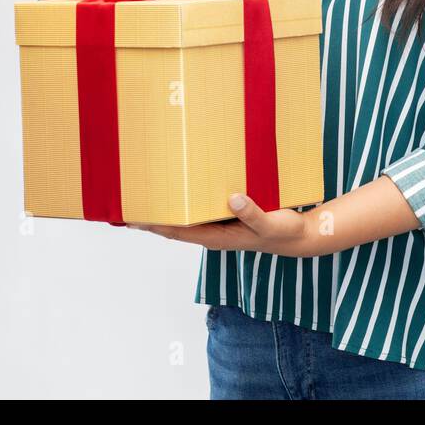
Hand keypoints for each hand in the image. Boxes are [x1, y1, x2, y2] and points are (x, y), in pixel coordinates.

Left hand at [127, 194, 312, 256]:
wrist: (298, 236)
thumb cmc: (283, 232)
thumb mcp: (270, 223)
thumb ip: (252, 214)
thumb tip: (231, 199)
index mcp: (218, 237)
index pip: (178, 231)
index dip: (155, 224)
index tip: (133, 217)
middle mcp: (213, 231)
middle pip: (174, 225)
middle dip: (151, 216)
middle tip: (126, 200)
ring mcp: (218, 224)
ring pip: (184, 216)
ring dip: (165, 207)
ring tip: (143, 191)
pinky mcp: (225, 215)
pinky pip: (198, 207)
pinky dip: (184, 199)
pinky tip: (177, 186)